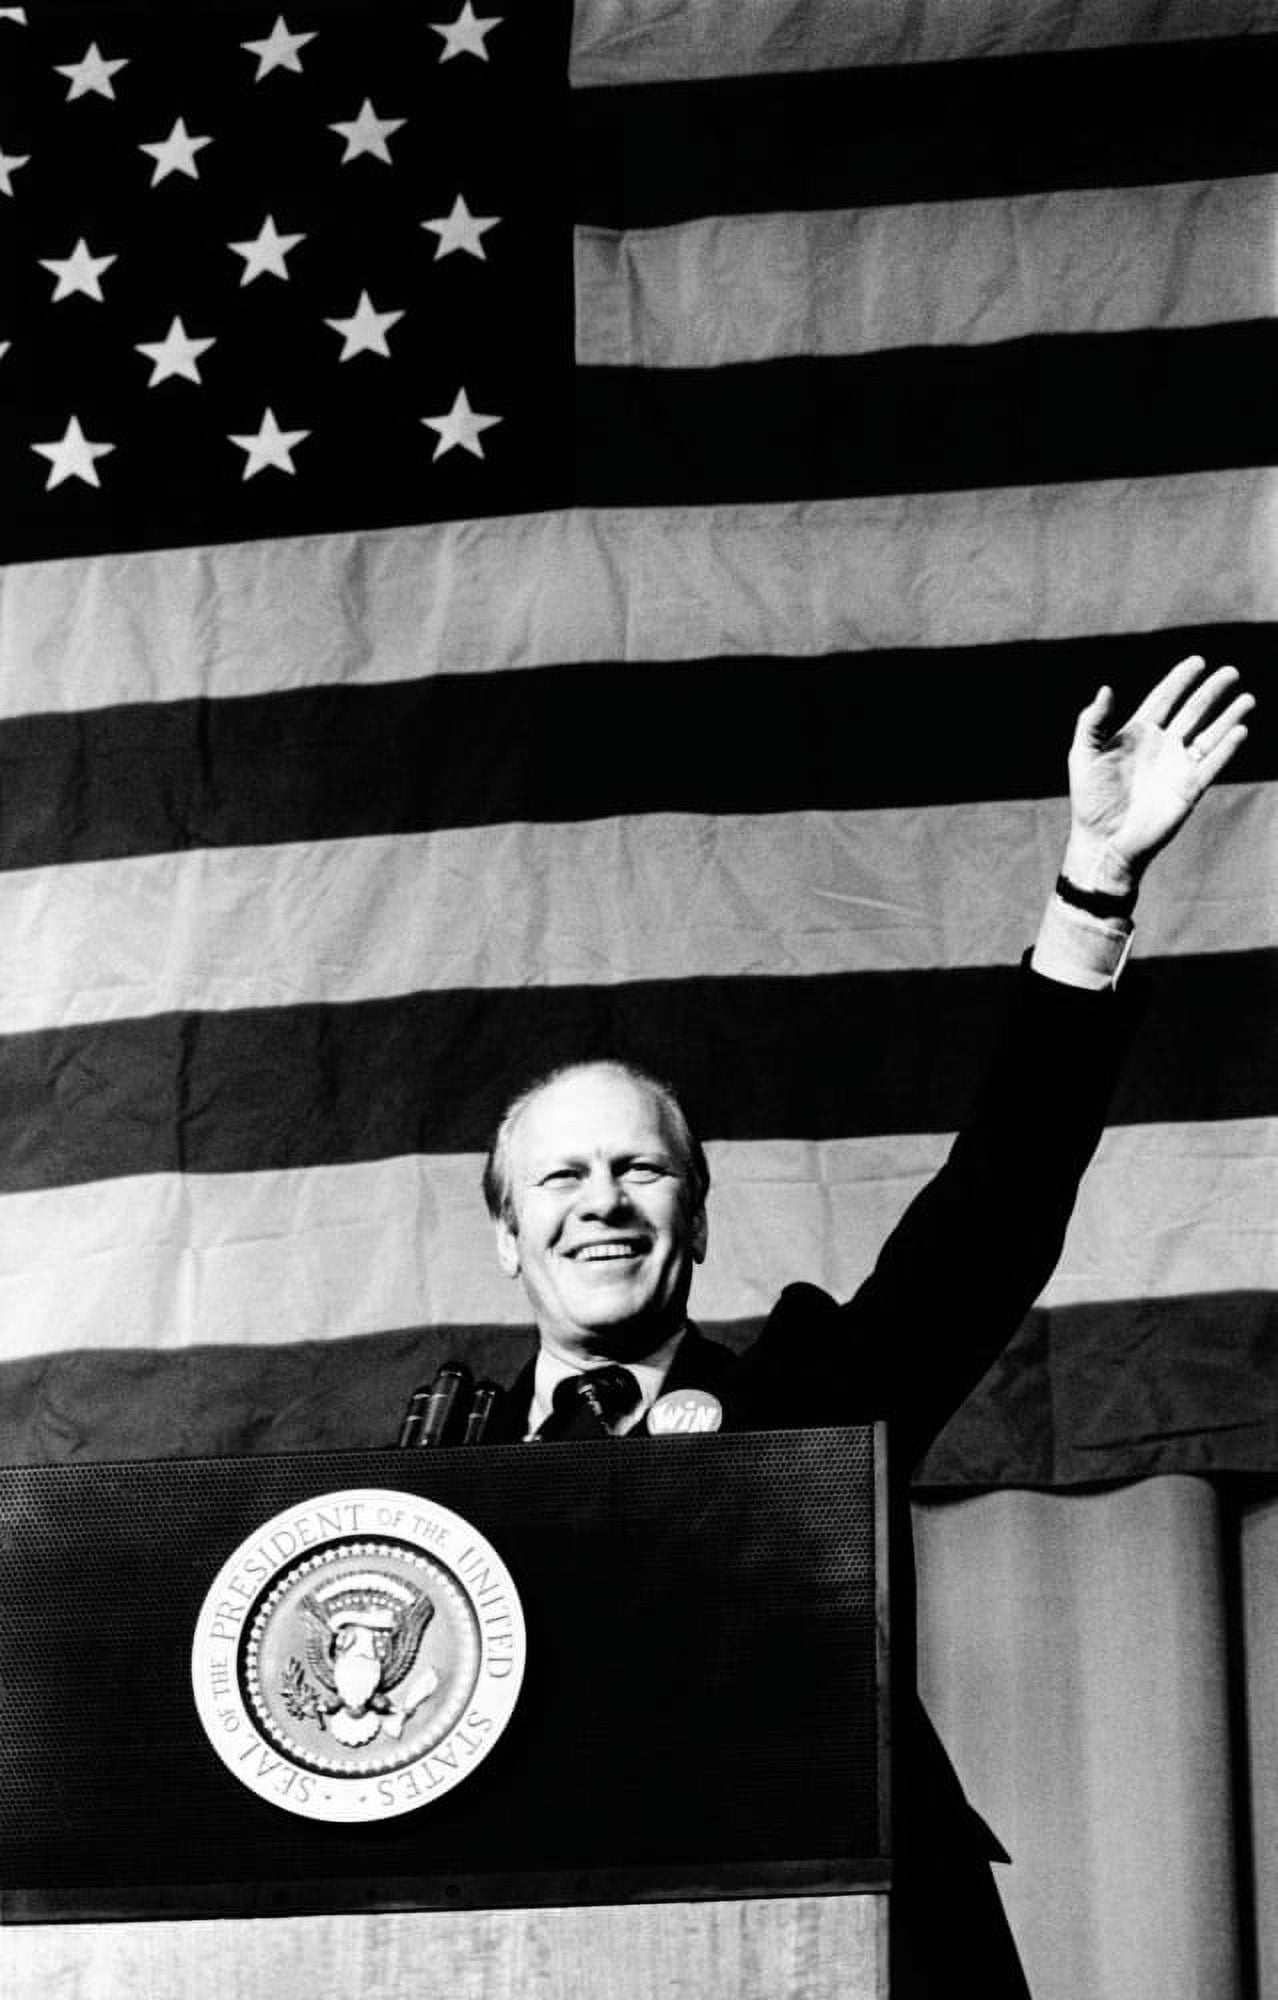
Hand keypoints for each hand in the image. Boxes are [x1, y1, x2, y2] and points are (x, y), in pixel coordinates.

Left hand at [1062, 656, 1254, 895]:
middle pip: (1192, 711)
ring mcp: (1177, 767)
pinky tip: (1240, 730)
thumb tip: (1106, 688)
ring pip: (1209, 734)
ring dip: (1227, 716)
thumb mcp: (1082, 756)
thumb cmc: (1089, 801)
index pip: (1163, 699)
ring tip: (1247, 698)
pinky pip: (1212, 763)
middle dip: (1211, 691)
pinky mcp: (1189, 789)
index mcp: (1137, 735)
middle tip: (1230, 672)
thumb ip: (1092, 722)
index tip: (1197, 661)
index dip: (1179, 679)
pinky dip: (1227, 747)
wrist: (1102, 841)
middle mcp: (1161, 747)